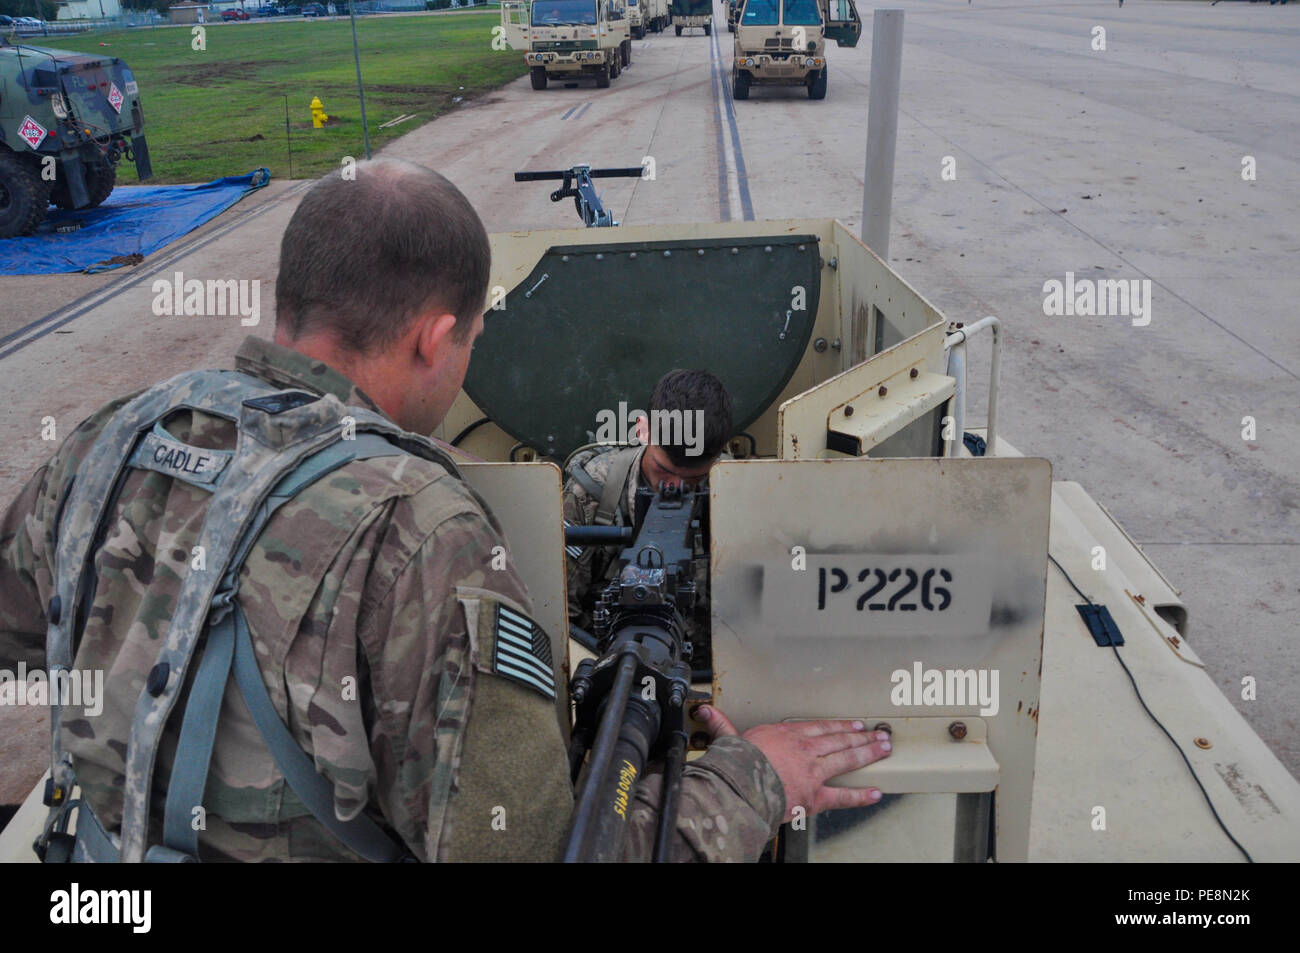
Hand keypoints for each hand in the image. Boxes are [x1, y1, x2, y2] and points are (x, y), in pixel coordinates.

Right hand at [698, 706, 890, 822]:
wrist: (740, 786)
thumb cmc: (735, 764)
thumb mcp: (729, 738)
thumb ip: (722, 725)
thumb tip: (706, 712)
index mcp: (786, 734)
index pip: (819, 727)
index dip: (838, 725)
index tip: (852, 724)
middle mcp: (804, 749)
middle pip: (839, 740)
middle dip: (861, 737)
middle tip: (878, 734)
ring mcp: (813, 771)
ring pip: (846, 759)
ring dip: (867, 753)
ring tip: (883, 749)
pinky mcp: (815, 795)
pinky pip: (842, 796)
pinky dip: (860, 796)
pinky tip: (876, 793)